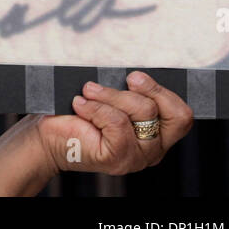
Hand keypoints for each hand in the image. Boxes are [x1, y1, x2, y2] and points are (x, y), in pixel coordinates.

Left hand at [35, 71, 192, 176]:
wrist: (46, 136)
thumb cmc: (77, 113)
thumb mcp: (110, 97)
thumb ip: (129, 90)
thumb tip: (136, 69)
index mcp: (157, 135)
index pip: (182, 115)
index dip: (164, 91)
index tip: (136, 77)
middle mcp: (153, 150)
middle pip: (170, 112)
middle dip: (146, 88)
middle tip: (126, 78)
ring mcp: (137, 157)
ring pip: (143, 112)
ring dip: (112, 95)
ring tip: (89, 92)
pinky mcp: (118, 159)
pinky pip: (117, 122)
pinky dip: (96, 107)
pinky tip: (81, 106)